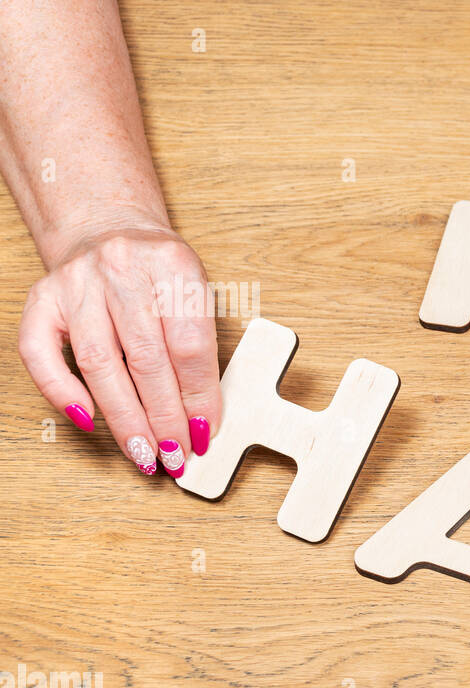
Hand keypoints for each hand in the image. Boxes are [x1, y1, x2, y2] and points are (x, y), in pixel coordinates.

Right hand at [17, 224, 220, 476]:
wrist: (110, 228)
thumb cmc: (160, 273)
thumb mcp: (196, 292)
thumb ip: (201, 344)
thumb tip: (203, 415)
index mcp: (172, 264)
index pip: (189, 345)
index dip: (199, 396)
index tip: (206, 432)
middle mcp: (120, 269)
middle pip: (146, 360)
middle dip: (164, 418)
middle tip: (176, 454)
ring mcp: (76, 283)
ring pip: (100, 364)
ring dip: (124, 419)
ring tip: (144, 453)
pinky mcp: (42, 298)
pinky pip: (40, 354)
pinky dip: (62, 391)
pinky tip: (87, 420)